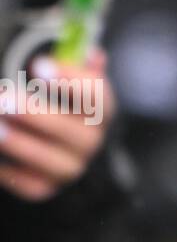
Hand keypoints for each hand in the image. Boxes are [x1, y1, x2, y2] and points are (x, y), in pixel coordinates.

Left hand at [0, 46, 114, 201]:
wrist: (67, 150)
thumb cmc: (66, 108)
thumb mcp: (76, 86)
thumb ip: (80, 68)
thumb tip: (93, 54)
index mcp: (102, 112)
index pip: (95, 95)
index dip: (68, 79)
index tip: (38, 65)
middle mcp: (92, 142)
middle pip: (69, 130)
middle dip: (34, 113)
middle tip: (4, 98)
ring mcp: (71, 167)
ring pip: (47, 159)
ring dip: (18, 142)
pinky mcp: (46, 188)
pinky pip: (26, 182)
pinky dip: (7, 169)